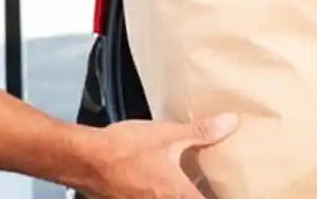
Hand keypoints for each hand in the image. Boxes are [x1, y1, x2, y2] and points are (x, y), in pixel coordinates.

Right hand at [81, 113, 238, 198]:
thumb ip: (201, 132)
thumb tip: (229, 123)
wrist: (85, 159)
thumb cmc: (123, 150)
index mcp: (179, 196)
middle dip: (202, 192)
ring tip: (192, 182)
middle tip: (212, 183)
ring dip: (185, 192)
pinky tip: (165, 182)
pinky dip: (166, 193)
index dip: (224, 195)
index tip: (231, 188)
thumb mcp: (167, 136)